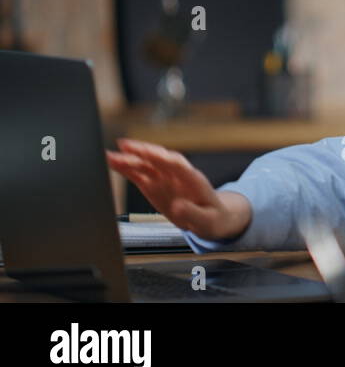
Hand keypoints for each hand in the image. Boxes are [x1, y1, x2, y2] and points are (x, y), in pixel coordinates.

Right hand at [105, 138, 250, 240]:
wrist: (213, 218)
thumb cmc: (213, 218)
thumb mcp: (208, 221)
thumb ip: (194, 213)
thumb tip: (179, 206)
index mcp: (193, 180)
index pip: (177, 165)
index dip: (162, 158)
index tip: (148, 153)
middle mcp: (178, 175)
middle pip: (159, 159)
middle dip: (142, 152)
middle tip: (124, 146)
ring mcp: (165, 179)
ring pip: (146, 165)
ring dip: (129, 159)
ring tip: (110, 155)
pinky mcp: (155, 186)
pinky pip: (139, 175)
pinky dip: (126, 169)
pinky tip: (113, 163)